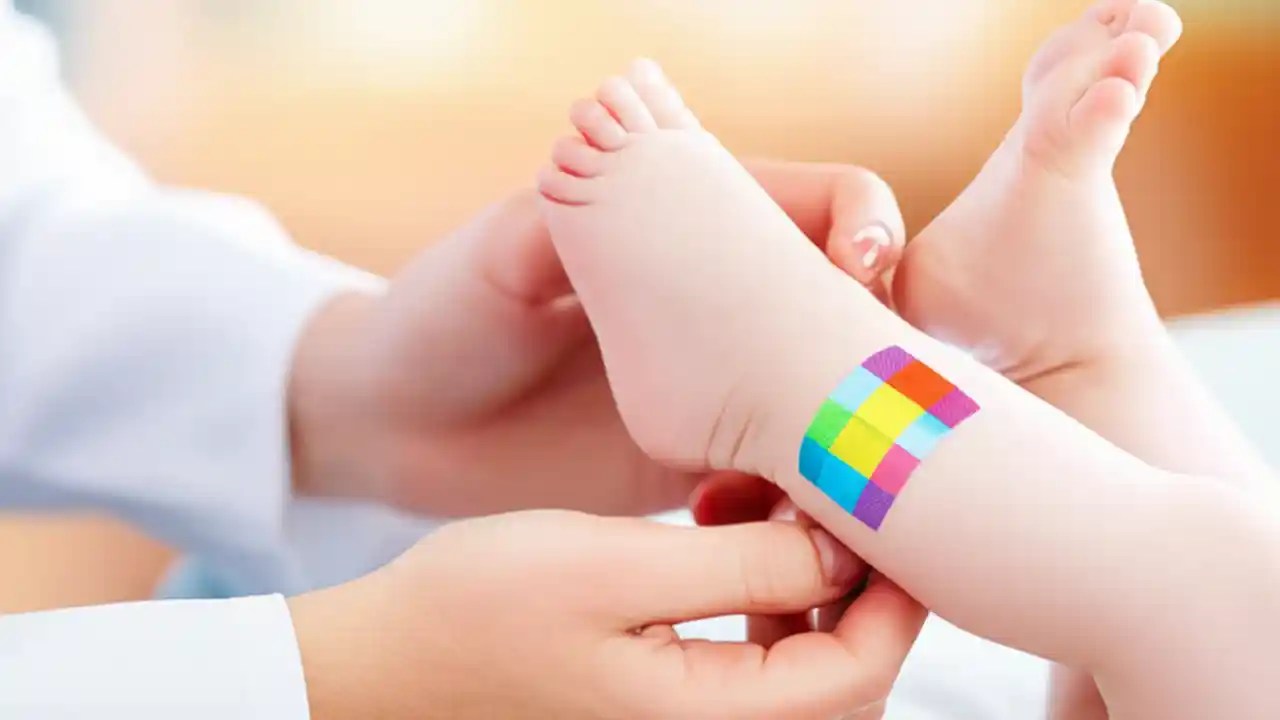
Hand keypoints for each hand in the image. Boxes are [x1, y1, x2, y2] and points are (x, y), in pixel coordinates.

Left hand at [289, 161, 904, 516]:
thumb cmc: (438, 316)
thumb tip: (650, 189)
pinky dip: (810, 491)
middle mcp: (722, 308)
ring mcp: (722, 389)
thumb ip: (576, 223)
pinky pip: (784, 475)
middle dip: (884, 333)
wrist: (398, 426)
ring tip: (864, 455)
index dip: (861, 223)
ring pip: (829, 393)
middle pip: (845, 302)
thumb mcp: (501, 255)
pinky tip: (801, 518)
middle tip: (884, 379)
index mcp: (686, 230)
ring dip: (859, 420)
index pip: (814, 203)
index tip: (862, 264)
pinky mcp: (705, 464)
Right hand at [289, 510, 925, 719]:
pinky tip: (713, 534)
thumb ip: (742, 563)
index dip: (892, 590)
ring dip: (797, 580)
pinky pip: (749, 663)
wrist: (380, 662)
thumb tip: (843, 548)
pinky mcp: (659, 709)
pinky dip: (755, 596)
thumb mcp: (612, 567)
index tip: (884, 506)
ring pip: (799, 667)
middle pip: (840, 677)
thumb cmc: (476, 610)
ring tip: (743, 503)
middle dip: (847, 579)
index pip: (857, 674)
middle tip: (803, 493)